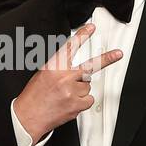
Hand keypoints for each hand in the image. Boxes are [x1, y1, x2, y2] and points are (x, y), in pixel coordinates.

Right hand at [12, 24, 123, 144]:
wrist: (28, 117)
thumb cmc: (33, 97)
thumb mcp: (42, 74)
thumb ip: (58, 68)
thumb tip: (72, 68)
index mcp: (53, 67)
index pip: (70, 47)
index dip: (82, 36)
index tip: (91, 28)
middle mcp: (64, 77)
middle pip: (91, 66)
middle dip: (107, 59)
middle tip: (118, 54)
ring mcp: (72, 91)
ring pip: (87, 86)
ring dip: (80, 90)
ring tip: (66, 95)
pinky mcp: (77, 104)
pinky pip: (88, 99)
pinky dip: (82, 101)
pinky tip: (70, 103)